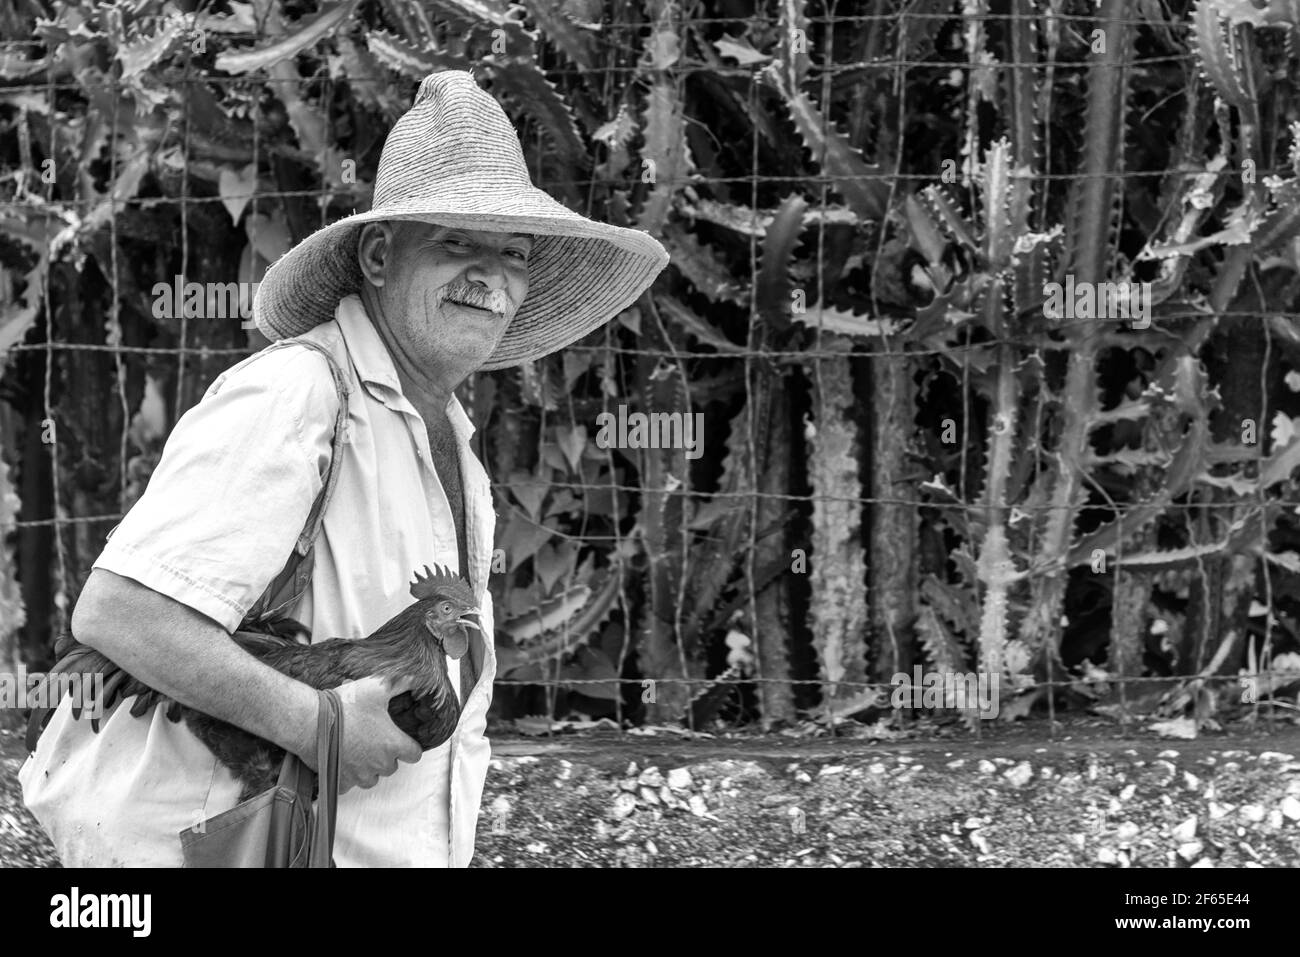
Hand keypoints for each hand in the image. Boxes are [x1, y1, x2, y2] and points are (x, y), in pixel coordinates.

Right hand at [330, 675, 422, 791]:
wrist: (311, 720)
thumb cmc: (345, 704)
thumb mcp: (377, 687)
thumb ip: (400, 684)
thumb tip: (416, 678)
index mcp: (392, 744)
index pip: (414, 755)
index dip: (410, 746)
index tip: (401, 739)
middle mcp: (379, 764)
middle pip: (392, 767)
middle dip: (386, 755)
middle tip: (373, 738)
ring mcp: (359, 776)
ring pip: (372, 779)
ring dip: (368, 768)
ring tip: (357, 749)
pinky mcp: (340, 781)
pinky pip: (349, 785)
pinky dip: (347, 776)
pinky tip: (341, 760)